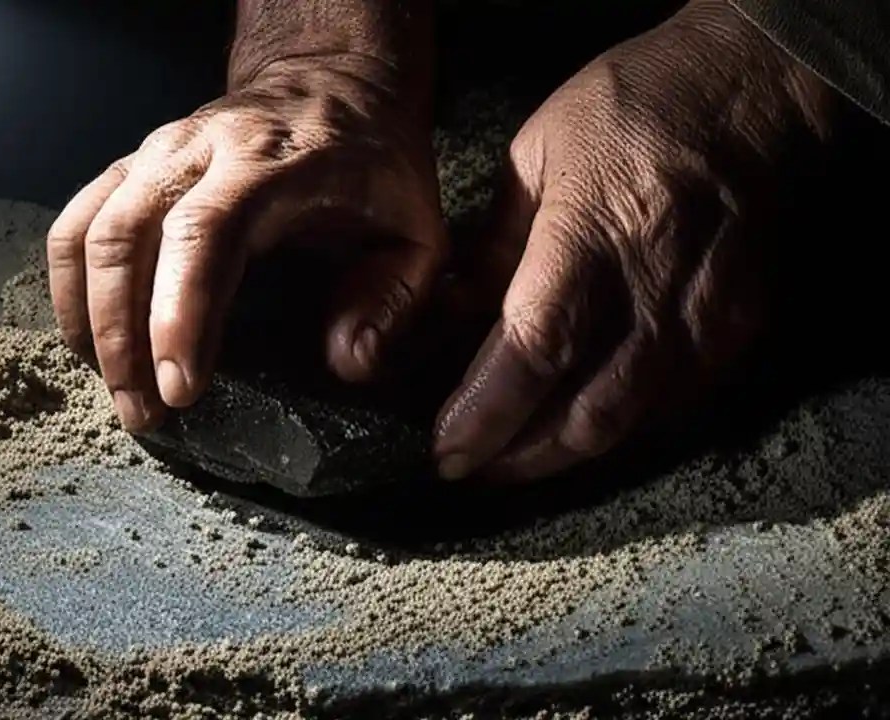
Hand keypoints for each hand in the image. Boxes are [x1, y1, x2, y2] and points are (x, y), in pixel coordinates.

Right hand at [48, 54, 444, 431]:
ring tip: (117, 391)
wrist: (330, 83)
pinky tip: (92, 344)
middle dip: (123, 337)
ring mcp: (154, 154)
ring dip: (89, 321)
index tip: (179, 387)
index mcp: (269, 163)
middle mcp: (197, 150)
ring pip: (88, 232)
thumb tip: (347, 361)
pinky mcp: (131, 167)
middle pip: (127, 236)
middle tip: (144, 414)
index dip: (180, 312)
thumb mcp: (416, 230)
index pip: (205, 233)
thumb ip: (393, 299)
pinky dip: (70, 290)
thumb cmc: (373, 165)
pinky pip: (75, 224)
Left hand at [434, 0, 842, 481]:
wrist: (749, 95)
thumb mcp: (533, 158)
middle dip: (520, 457)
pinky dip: (614, 428)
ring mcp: (705, 318)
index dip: (487, 414)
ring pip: (631, 424)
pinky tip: (573, 428)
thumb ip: (491, 247)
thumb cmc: (627, 111)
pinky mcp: (734, 332)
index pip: (534, 349)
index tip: (447, 448)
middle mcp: (656, 289)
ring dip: (563, 455)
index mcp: (593, 234)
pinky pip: (669, 407)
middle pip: (587, 412)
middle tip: (468, 466)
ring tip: (510, 459)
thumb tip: (446, 317)